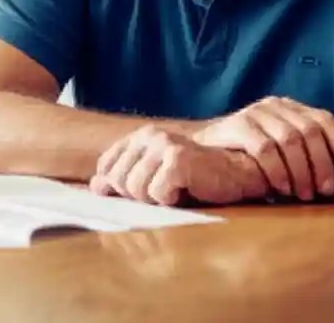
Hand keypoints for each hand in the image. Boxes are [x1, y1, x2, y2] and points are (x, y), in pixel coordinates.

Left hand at [89, 125, 269, 205]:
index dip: (118, 187)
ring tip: (177, 190)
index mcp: (140, 136)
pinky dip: (172, 199)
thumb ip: (123, 178)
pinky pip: (157, 193)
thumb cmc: (198, 178)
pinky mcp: (177, 159)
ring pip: (135, 189)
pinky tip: (188, 190)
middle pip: (118, 181)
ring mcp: (163, 145)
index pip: (106, 168)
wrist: (238, 173)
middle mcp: (149, 135)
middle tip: (165, 191)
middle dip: (138, 195)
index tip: (144, 190)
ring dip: (156, 199)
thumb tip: (95, 187)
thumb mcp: (155, 177)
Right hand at [194, 97, 333, 200]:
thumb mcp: (277, 144)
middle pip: (308, 131)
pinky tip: (281, 188)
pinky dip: (277, 170)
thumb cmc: (247, 152)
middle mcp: (274, 106)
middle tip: (325, 190)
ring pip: (289, 139)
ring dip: (301, 170)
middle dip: (321, 163)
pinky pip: (265, 148)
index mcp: (289, 107)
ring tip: (304, 194)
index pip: (322, 117)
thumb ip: (301, 147)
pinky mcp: (238, 125)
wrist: (203, 147)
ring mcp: (255, 113)